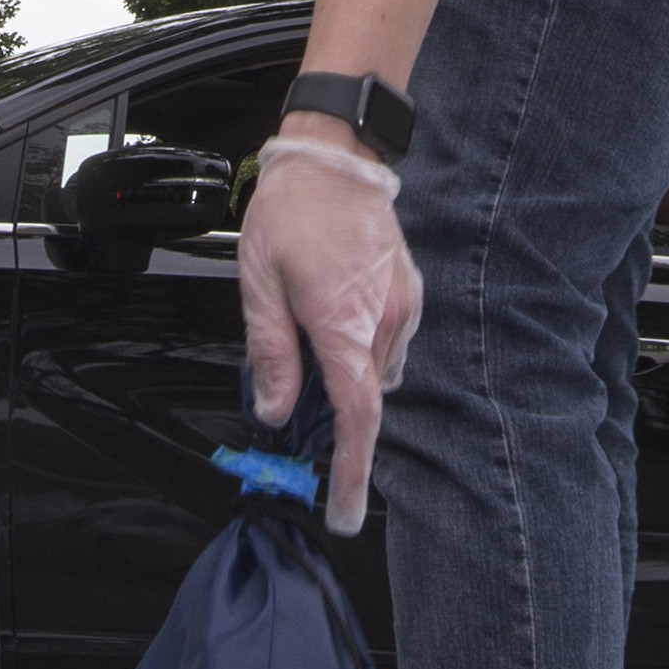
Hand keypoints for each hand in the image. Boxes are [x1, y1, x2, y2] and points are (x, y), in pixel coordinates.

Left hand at [238, 134, 420, 533]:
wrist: (334, 157)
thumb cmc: (292, 212)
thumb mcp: (259, 285)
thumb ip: (273, 354)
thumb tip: (278, 410)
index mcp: (344, 325)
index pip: (358, 420)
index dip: (350, 473)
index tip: (342, 512)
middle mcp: (384, 322)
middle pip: (363, 398)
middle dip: (335, 415)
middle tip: (297, 397)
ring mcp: (403, 307)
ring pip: (374, 372)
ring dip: (346, 374)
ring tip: (308, 334)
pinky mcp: (409, 293)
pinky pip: (386, 343)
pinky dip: (360, 349)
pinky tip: (332, 316)